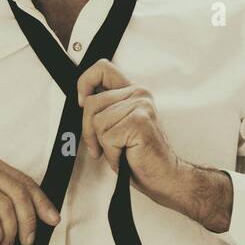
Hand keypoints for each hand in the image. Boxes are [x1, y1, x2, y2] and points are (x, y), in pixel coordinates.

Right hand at [0, 156, 59, 244]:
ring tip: (4, 243)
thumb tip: (48, 216)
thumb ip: (16, 205)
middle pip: (18, 193)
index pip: (24, 182)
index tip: (52, 220)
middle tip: (27, 241)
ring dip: (9, 232)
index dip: (42, 203)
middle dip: (28, 220)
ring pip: (5, 208)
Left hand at [76, 59, 232, 230]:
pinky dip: (112, 154)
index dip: (85, 82)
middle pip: (91, 103)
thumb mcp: (118, 125)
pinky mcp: (139, 122)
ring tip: (120, 150)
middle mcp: (139, 94)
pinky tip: (126, 155)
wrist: (163, 175)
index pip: (102, 68)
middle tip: (101, 146)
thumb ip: (105, 109)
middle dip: (89, 130)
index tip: (82, 102)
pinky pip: (107, 138)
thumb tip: (81, 101)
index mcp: (133, 91)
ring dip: (103, 144)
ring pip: (97, 122)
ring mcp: (140, 107)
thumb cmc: (140, 155)